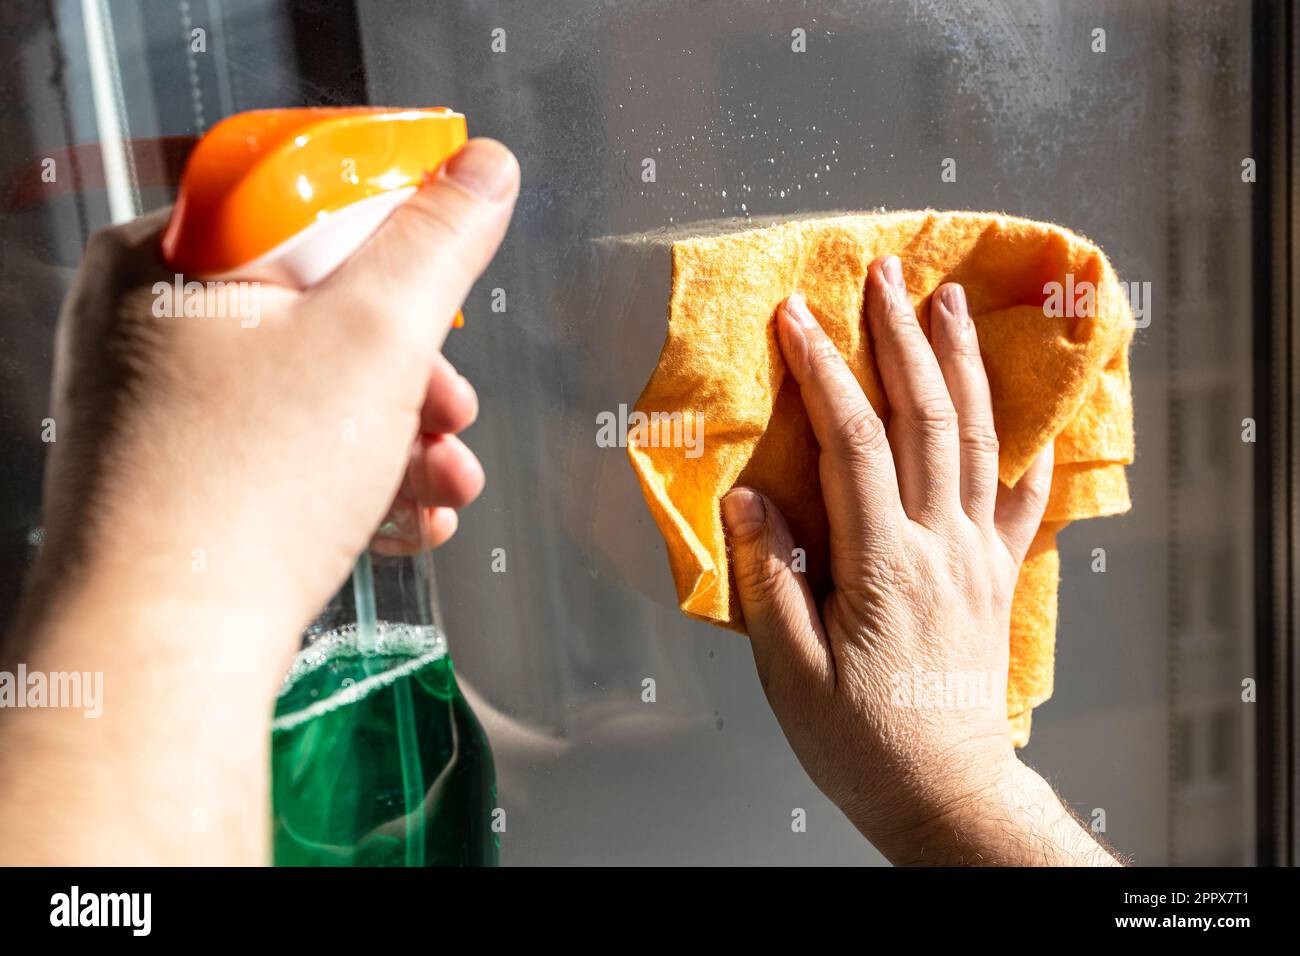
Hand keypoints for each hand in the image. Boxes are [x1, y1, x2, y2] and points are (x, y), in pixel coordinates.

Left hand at [25, 137, 516, 660]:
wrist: (162, 653)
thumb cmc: (243, 489)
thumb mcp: (374, 338)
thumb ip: (437, 243)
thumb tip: (484, 169)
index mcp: (169, 255)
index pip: (301, 200)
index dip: (394, 233)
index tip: (447, 270)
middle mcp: (151, 324)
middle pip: (318, 308)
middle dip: (412, 370)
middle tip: (454, 409)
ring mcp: (161, 408)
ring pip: (312, 389)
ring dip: (400, 435)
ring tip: (448, 482)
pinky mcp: (182, 479)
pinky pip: (286, 451)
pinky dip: (354, 478)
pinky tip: (411, 519)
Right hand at [722, 256, 1117, 864]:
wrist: (946, 791)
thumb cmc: (860, 742)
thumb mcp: (792, 674)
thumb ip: (772, 579)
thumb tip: (750, 499)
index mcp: (883, 565)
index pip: (853, 443)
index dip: (823, 372)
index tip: (796, 316)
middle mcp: (941, 546)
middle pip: (926, 418)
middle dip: (901, 338)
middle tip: (885, 276)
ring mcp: (979, 557)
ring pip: (978, 440)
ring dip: (963, 364)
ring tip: (951, 303)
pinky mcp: (999, 577)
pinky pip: (1021, 499)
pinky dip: (1025, 448)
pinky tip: (1025, 415)